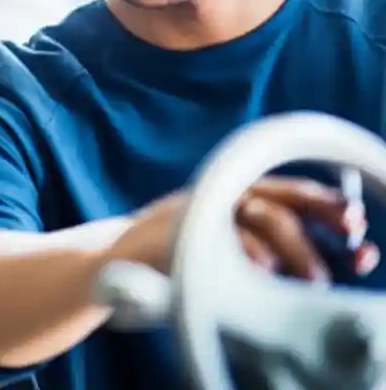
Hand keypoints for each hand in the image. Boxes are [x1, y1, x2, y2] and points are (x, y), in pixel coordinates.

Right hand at [111, 177, 377, 280]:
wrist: (113, 260)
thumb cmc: (176, 258)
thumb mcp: (222, 247)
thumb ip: (266, 249)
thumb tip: (330, 269)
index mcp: (234, 193)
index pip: (293, 192)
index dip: (328, 204)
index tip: (358, 227)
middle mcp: (220, 193)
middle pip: (284, 197)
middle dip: (324, 215)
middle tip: (354, 240)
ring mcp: (199, 209)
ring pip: (264, 215)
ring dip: (296, 248)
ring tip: (316, 280)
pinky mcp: (179, 229)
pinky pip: (224, 235)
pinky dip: (250, 252)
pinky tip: (268, 271)